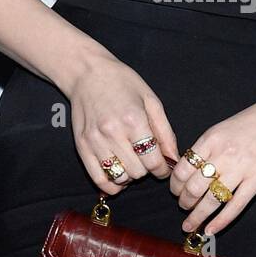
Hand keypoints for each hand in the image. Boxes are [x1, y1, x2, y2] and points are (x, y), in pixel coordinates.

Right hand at [66, 55, 181, 194]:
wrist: (87, 72)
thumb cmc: (121, 82)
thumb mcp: (150, 100)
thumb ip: (165, 132)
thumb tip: (174, 159)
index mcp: (133, 119)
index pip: (154, 161)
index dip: (163, 169)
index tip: (163, 166)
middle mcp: (113, 132)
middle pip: (138, 172)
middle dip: (147, 169)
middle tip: (145, 157)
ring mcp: (95, 140)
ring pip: (120, 177)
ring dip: (130, 175)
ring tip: (131, 161)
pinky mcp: (81, 145)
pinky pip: (98, 178)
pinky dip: (111, 184)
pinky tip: (118, 174)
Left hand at [170, 88, 255, 237]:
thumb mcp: (225, 128)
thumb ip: (210, 147)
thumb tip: (193, 168)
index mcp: (211, 138)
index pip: (183, 167)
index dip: (175, 184)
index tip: (175, 191)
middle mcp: (223, 154)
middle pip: (194, 185)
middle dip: (184, 201)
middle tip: (183, 207)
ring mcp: (241, 168)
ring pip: (211, 199)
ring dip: (197, 214)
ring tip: (190, 223)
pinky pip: (235, 205)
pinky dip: (221, 221)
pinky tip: (211, 229)